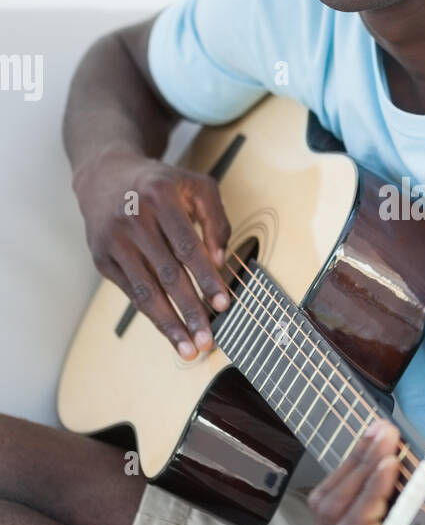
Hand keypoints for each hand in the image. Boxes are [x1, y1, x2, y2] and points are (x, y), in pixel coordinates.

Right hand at [73, 148, 231, 359]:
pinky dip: (151, 315)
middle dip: (190, 310)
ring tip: (188, 348)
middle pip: (167, 274)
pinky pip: (131, 293)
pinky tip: (170, 331)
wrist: (105, 176)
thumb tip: (220, 262)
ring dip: (169, 324)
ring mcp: (113, 240)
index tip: (223, 304)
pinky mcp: (101, 258)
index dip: (206, 278)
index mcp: (160, 197)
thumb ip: (216, 219)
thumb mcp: (195, 186)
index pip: (188, 246)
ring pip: (145, 291)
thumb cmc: (160, 185)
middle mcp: (132, 219)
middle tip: (208, 339)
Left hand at [308, 420, 424, 524]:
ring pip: (327, 511)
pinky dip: (344, 476)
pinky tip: (365, 455)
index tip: (391, 460)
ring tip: (379, 435)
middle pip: (339, 519)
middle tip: (385, 432)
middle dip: (362, 467)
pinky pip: (325, 510)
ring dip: (353, 465)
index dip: (370, 494)